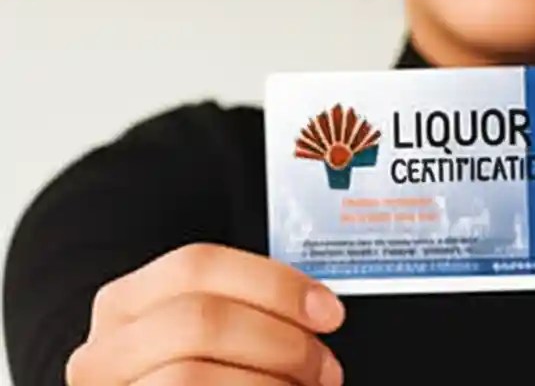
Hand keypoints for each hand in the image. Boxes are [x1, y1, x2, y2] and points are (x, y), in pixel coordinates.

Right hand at [66, 243, 345, 385]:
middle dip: (281, 342)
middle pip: (200, 319)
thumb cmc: (207, 378)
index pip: (197, 265)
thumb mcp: (211, 338)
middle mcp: (102, 351)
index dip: (274, 283)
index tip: (328, 311)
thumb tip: (316, 308)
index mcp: (127, 305)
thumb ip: (244, 312)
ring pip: (188, 375)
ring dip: (266, 384)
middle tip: (323, 367)